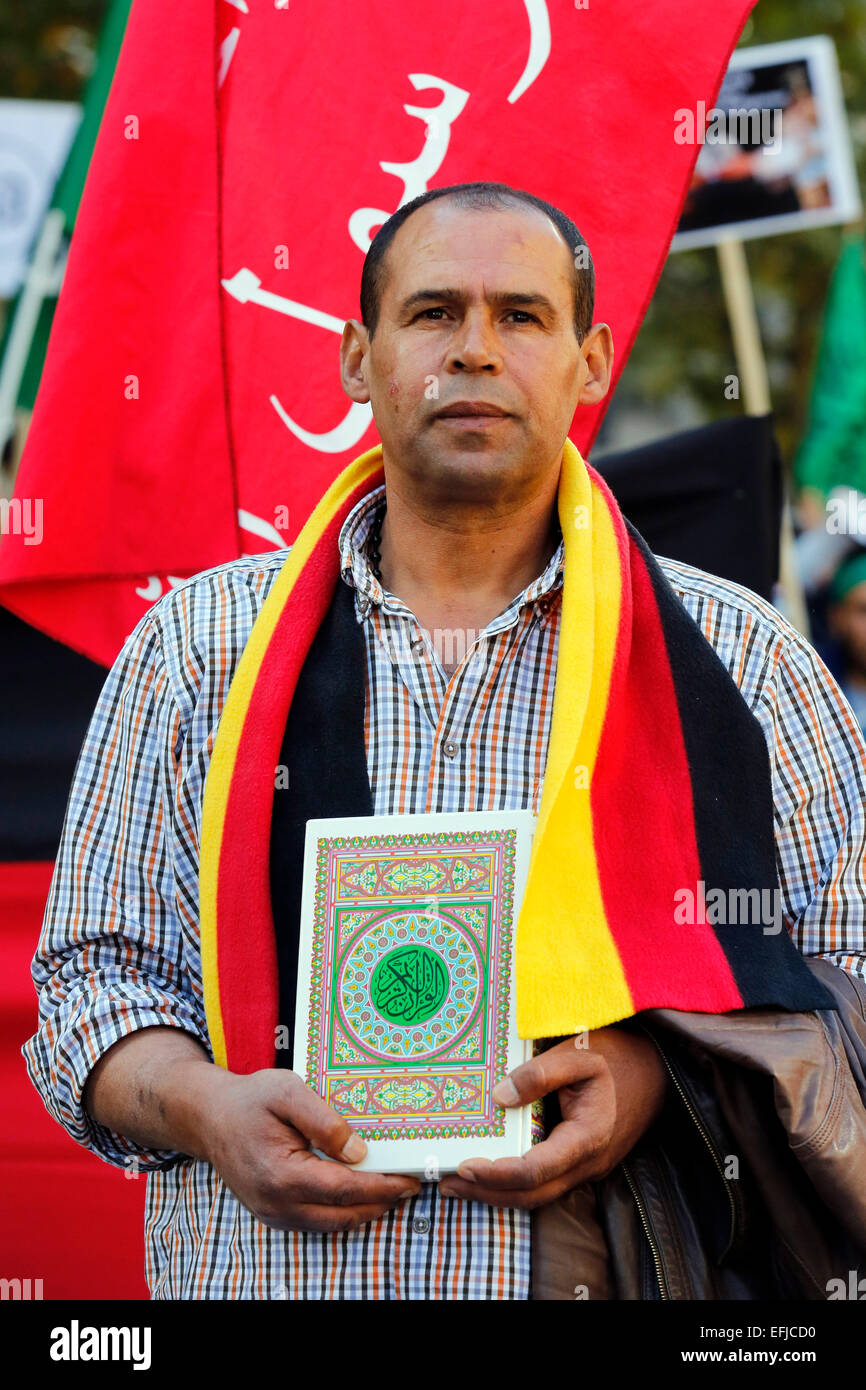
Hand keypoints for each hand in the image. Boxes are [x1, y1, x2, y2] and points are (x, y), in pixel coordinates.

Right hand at [199, 1068, 420, 1232]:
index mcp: (281, 1175)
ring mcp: (273, 1214)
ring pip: (331, 1223)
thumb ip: (325, 1121)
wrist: (209, 1117)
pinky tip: (360, 1194)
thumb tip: (360, 1152)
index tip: (409, 1179)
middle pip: (342, 1214)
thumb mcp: (287, 1092)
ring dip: (364, 1210)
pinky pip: (316, 1220)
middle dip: (381, 1202)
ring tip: (392, 1190)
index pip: (344, 1189)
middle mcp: (277, 1204)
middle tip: (411, 1185)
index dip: (382, 1186)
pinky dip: (342, 1211)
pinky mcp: (273, 1213)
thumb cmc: (248, 1101)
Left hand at [437, 1026, 667, 1209]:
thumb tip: (498, 1097)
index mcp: (587, 1137)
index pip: (535, 1170)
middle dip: (487, 1193)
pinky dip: (516, 1182)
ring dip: (499, 1192)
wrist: (657, 1069)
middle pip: (532, 1194)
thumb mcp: (579, 1053)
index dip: (498, 1174)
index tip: (466, 1166)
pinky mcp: (584, 1162)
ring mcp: (588, 1167)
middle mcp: (588, 1163)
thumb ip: (538, 1074)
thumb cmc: (618, 1057)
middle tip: (447, 1184)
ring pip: (539, 1194)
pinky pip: (547, 1182)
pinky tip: (492, 1169)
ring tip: (459, 1182)